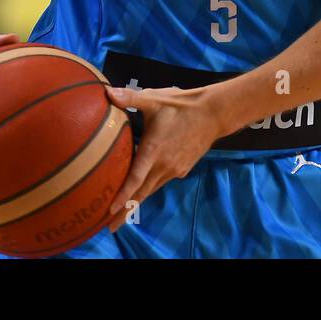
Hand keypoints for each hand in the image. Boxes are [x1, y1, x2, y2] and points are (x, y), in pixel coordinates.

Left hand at [102, 85, 224, 232]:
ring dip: (137, 202)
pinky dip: (150, 188)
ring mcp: (175, 169)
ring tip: (122, 215)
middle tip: (109, 227)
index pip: (135, 179)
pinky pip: (162, 181)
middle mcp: (164, 165)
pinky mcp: (182, 169)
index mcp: (154, 150)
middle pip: (142, 193)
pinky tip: (143, 188)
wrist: (214, 113)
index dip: (122, 197)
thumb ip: (129, 97)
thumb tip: (106, 92)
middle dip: (125, 212)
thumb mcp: (154, 99)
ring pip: (152, 189)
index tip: (109, 211)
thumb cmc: (182, 105)